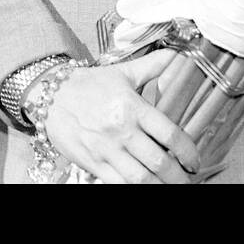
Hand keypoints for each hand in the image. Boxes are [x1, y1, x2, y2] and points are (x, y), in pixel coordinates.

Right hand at [43, 52, 199, 183]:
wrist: (49, 95)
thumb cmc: (87, 85)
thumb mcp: (121, 73)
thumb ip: (151, 66)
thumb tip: (176, 55)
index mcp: (132, 106)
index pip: (170, 134)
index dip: (188, 153)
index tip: (194, 161)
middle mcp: (121, 129)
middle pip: (160, 162)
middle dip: (179, 177)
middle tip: (187, 180)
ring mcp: (106, 149)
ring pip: (142, 179)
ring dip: (161, 187)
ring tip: (170, 187)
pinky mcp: (93, 163)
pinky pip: (119, 184)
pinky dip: (135, 189)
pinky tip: (144, 186)